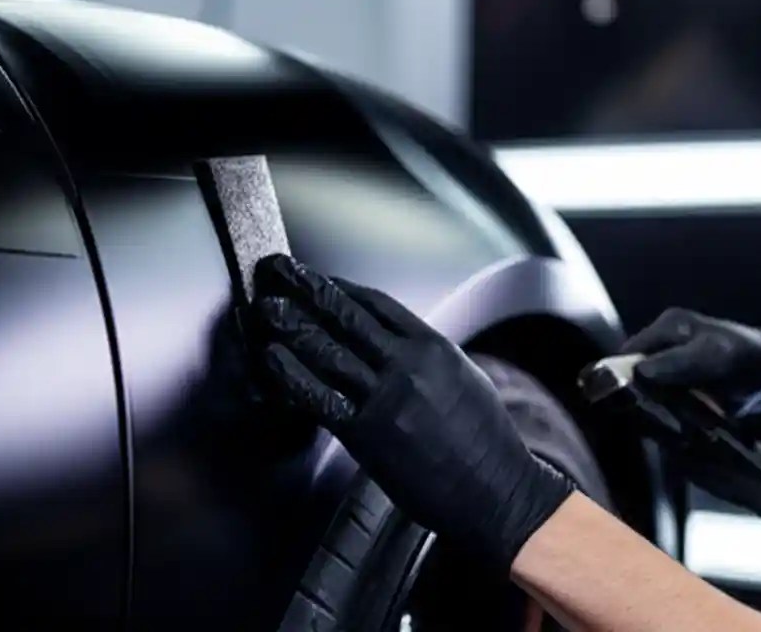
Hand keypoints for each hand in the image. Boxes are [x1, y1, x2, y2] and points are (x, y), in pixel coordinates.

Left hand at [252, 254, 571, 570]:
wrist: (496, 490)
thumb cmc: (482, 437)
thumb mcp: (462, 375)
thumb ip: (424, 351)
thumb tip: (389, 335)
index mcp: (433, 346)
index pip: (375, 302)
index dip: (337, 285)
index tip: (312, 275)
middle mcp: (408, 365)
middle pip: (345, 316)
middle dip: (307, 289)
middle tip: (277, 269)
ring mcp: (386, 398)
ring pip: (329, 351)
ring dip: (291, 325)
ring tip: (265, 306)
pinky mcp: (368, 434)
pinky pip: (321, 398)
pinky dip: (292, 375)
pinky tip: (271, 357)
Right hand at [624, 308, 760, 414]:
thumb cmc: (752, 357)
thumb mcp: (716, 355)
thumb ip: (678, 363)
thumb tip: (639, 374)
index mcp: (666, 328)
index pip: (625, 354)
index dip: (618, 376)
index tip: (621, 400)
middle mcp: (664, 346)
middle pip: (632, 374)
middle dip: (636, 395)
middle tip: (645, 415)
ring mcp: (673, 369)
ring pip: (646, 392)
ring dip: (652, 410)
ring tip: (660, 423)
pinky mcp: (683, 390)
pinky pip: (662, 404)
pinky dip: (665, 417)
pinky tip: (670, 426)